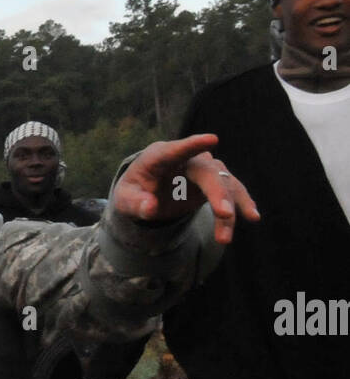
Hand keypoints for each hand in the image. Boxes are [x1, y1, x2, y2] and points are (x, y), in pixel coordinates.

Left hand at [111, 134, 259, 245]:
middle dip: (217, 193)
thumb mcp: (125, 200)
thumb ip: (136, 203)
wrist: (146, 192)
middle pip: (207, 171)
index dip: (193, 144)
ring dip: (228, 209)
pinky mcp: (214, 182)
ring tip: (225, 239)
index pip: (176, 149)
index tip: (212, 140)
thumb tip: (150, 207)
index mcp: (160, 156)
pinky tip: (252, 216)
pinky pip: (230, 191)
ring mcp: (203, 168)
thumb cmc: (134, 191)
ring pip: (222, 184)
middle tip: (224, 214)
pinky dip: (241, 203)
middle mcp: (187, 158)